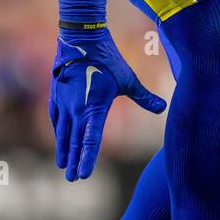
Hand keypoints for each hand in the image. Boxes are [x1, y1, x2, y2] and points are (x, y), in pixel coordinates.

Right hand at [50, 30, 165, 181]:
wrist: (82, 40)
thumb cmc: (108, 60)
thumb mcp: (128, 80)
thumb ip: (145, 97)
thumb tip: (164, 107)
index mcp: (94, 109)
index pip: (90, 141)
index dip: (87, 160)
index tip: (83, 175)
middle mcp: (76, 110)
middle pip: (74, 142)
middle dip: (74, 161)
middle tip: (71, 179)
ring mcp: (64, 103)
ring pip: (62, 132)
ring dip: (63, 149)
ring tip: (63, 165)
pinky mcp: (56, 95)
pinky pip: (56, 118)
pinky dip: (58, 131)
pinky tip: (59, 138)